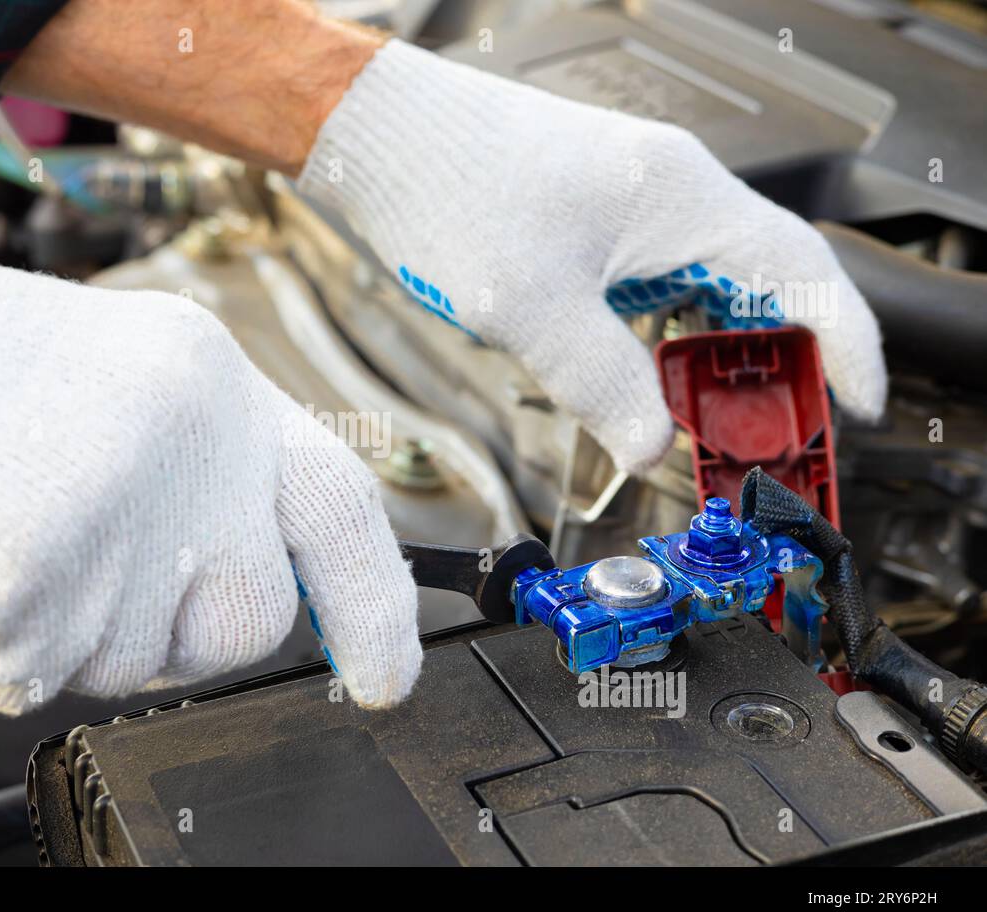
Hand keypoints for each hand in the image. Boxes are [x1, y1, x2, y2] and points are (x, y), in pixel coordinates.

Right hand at [0, 216, 420, 712]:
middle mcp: (189, 459)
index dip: (378, 603)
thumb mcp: (130, 380)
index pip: (341, 513)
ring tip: (9, 527)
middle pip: (244, 620)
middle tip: (92, 558)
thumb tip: (258, 566)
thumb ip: (211, 470)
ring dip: (75, 624)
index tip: (388, 674)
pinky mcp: (36, 605)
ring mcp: (117, 533)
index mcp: (216, 392)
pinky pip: (40, 678)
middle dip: (184, 625)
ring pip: (136, 661)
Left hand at [299, 41, 886, 472]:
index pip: (805, 275)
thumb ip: (602, 386)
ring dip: (718, 359)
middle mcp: (672, 196)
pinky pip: (658, 288)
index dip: (846, 348)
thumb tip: (650, 448)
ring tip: (711, 426)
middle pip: (766, 288)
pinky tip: (647, 382)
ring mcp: (634, 207)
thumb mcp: (533, 310)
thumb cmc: (449, 188)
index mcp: (683, 200)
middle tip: (771, 440)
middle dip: (780, 368)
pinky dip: (666, 341)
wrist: (380, 139)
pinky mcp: (595, 224)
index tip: (855, 410)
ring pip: (708, 292)